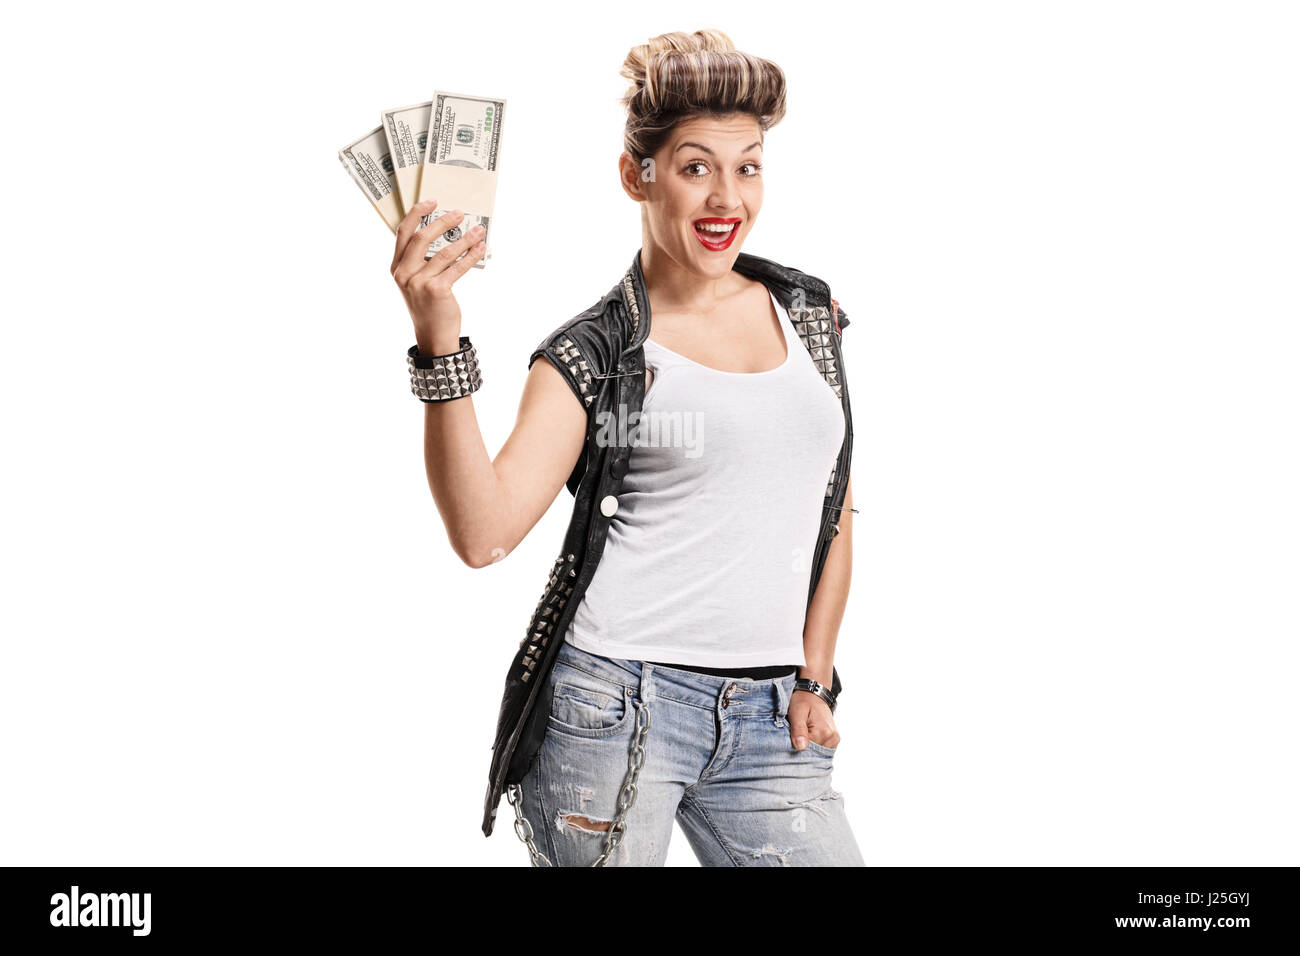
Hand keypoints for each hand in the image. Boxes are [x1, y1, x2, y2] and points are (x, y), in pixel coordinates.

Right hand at [390, 198, 486, 350]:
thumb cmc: (427, 306)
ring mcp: (419, 283)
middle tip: (459, 214)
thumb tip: (442, 233)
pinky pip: (457, 267)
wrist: (433, 335)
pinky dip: (471, 256)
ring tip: (479, 231)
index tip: (432, 202)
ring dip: (465, 239)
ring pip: (444, 252)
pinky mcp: (436, 290)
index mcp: (396, 268)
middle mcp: (404, 274)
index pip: (403, 233)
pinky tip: (480, 248)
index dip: (416, 214)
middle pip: (422, 237)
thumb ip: (420, 261)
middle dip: (442, 222)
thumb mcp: (415, 282)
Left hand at [788, 689, 839, 750]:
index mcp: (823, 732)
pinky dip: (813, 744)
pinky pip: (821, 749)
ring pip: (816, 752)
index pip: (806, 750)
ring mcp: (834, 740)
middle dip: (802, 746)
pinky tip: (809, 735)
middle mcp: (832, 738)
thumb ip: (798, 730)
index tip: (791, 735)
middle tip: (796, 732)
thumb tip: (801, 747)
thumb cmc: (804, 701)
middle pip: (812, 753)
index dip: (795, 744)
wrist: (814, 694)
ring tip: (803, 732)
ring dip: (808, 745)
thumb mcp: (797, 712)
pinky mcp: (833, 740)